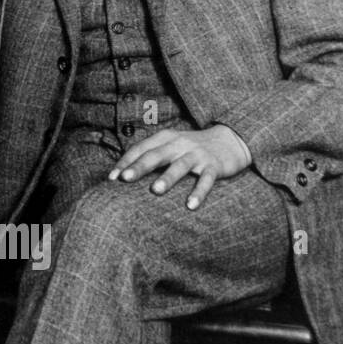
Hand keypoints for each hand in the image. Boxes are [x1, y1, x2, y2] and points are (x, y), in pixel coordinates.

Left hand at [108, 125, 252, 210]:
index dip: (125, 162)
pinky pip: (206, 180)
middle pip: (156, 155)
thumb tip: (122, 174)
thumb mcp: (170, 145)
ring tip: (156, 190)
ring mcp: (197, 154)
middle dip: (140, 167)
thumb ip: (150, 155)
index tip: (111, 178)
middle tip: (125, 179)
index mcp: (165, 138)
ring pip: (180, 166)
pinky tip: (190, 206)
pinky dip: (199, 192)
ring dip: (167, 178)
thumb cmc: (191, 147)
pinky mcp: (214, 166)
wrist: (230, 140)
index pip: (140, 148)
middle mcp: (179, 144)